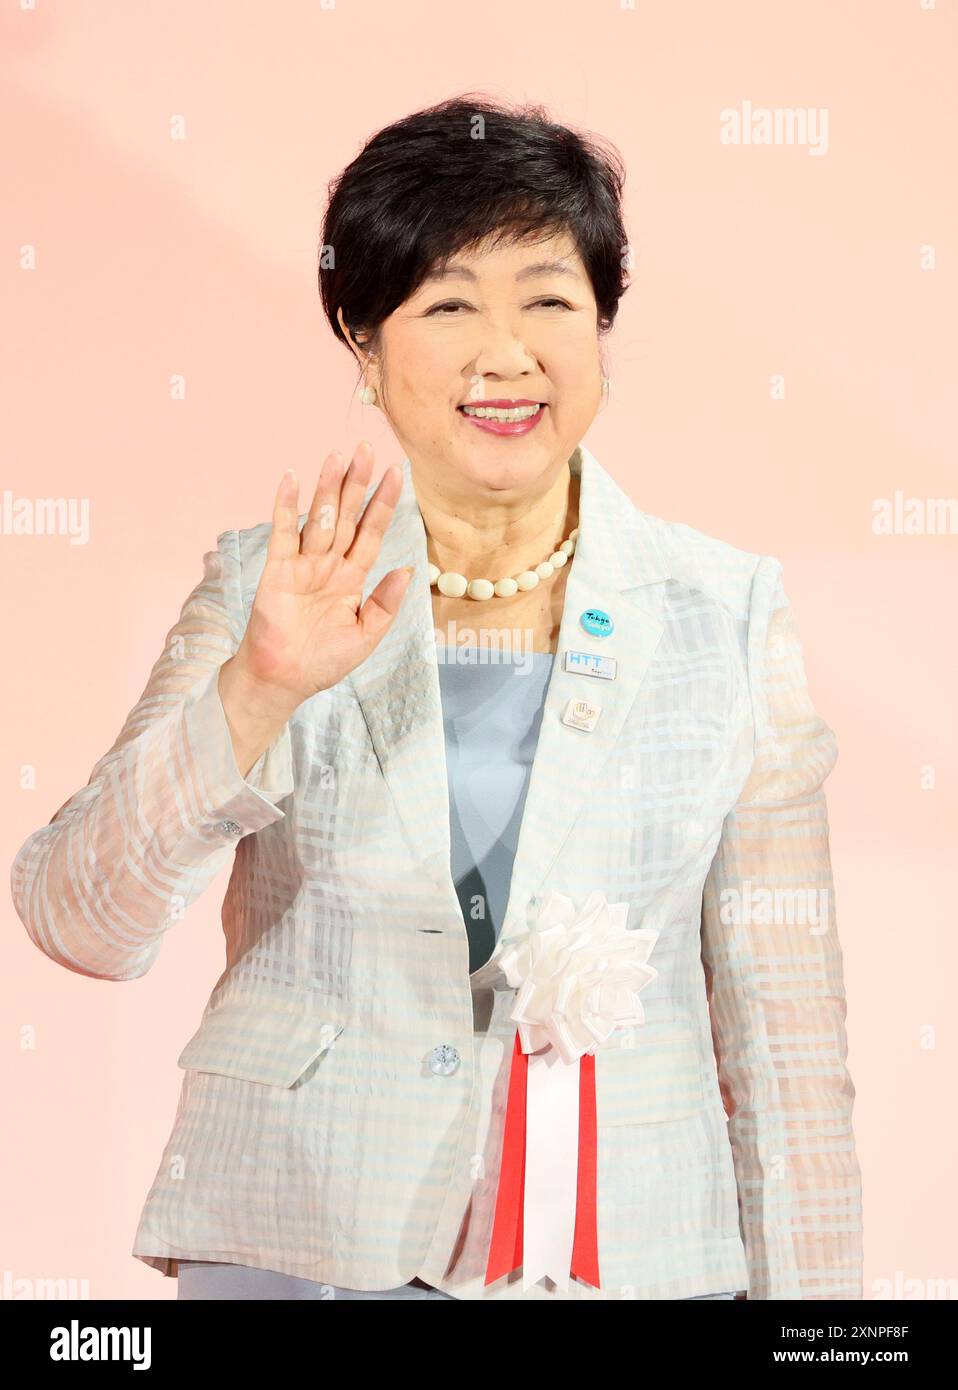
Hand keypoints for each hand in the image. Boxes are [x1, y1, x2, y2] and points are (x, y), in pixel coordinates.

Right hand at [231, 441, 411, 706]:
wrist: (285, 679)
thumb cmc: (324, 661)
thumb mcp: (366, 635)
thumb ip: (385, 603)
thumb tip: (407, 570)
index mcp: (352, 578)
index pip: (372, 532)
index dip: (384, 503)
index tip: (398, 473)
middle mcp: (329, 564)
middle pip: (348, 516)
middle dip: (358, 483)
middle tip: (368, 449)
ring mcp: (304, 564)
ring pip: (321, 518)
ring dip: (328, 487)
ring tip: (338, 456)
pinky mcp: (279, 569)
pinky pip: (284, 533)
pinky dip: (286, 506)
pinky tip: (291, 479)